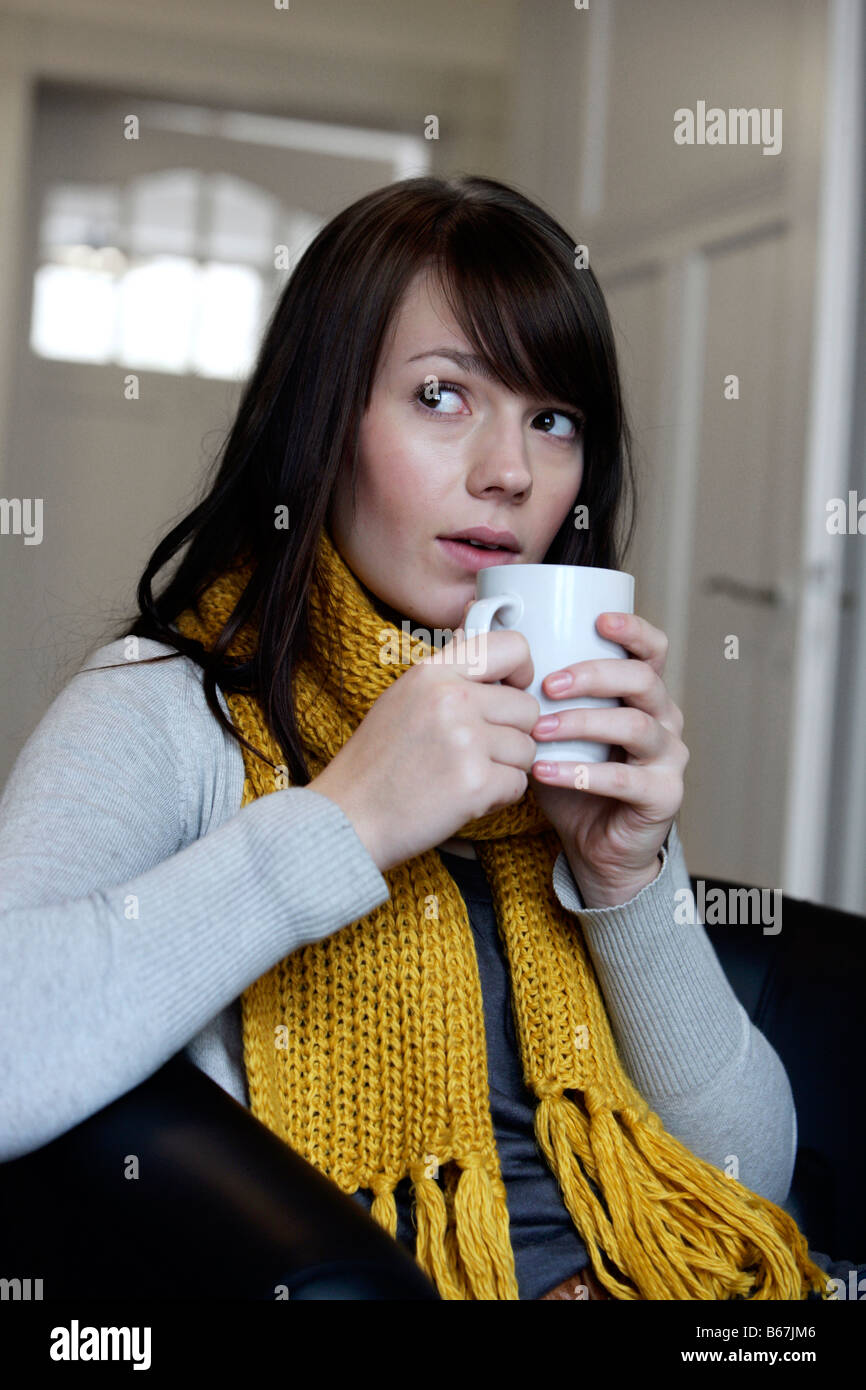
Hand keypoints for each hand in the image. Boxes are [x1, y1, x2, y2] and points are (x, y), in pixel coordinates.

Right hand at [308, 624, 539, 872]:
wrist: (350, 817)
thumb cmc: (377, 761)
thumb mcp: (404, 696)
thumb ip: (448, 667)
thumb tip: (475, 621)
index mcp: (432, 672)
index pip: (511, 647)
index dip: (523, 671)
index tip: (512, 690)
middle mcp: (452, 699)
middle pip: (527, 708)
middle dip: (512, 734)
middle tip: (477, 751)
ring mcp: (466, 740)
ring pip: (527, 749)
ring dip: (506, 767)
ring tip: (464, 775)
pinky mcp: (476, 782)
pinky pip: (519, 784)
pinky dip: (499, 796)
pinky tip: (464, 797)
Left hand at [528, 611, 688, 906]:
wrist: (593, 846)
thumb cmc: (572, 777)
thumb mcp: (547, 726)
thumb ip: (525, 686)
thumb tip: (474, 632)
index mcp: (642, 694)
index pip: (653, 650)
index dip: (633, 630)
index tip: (599, 620)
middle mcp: (664, 718)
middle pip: (642, 679)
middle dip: (593, 675)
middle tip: (548, 684)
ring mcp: (669, 758)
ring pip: (635, 724)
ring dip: (582, 722)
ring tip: (539, 730)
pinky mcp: (664, 796)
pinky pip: (625, 780)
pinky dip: (581, 774)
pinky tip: (545, 771)